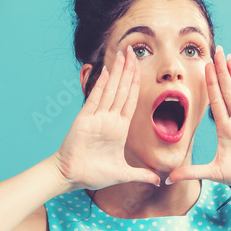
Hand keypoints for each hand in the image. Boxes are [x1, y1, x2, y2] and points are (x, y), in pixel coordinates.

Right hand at [52, 45, 161, 190]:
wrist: (72, 177)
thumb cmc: (94, 174)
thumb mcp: (123, 173)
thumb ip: (141, 175)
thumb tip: (158, 180)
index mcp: (119, 128)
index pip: (130, 100)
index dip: (136, 83)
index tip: (140, 66)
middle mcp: (109, 119)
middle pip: (122, 89)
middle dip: (129, 69)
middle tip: (133, 49)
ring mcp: (97, 117)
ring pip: (111, 90)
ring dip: (118, 71)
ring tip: (123, 53)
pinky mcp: (85, 119)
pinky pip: (95, 98)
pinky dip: (101, 84)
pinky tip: (107, 70)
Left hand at [167, 45, 230, 191]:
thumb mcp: (215, 173)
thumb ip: (192, 172)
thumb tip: (166, 179)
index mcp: (225, 128)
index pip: (215, 101)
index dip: (210, 83)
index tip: (204, 66)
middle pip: (228, 91)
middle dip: (221, 72)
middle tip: (216, 51)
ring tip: (230, 58)